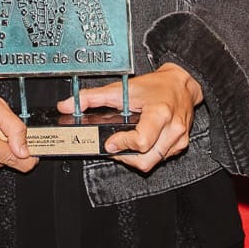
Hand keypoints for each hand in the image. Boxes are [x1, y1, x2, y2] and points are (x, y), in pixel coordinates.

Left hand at [59, 63, 203, 173]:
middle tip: (115, 145)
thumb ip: (92, 98)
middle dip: (125, 156)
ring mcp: (179, 139)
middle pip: (145, 159)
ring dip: (134, 157)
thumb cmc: (156, 86)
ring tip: (126, 143)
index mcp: (160, 113)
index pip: (141, 141)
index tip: (110, 141)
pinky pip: (160, 158)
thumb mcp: (123, 88)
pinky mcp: (181, 145)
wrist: (181, 84)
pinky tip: (139, 141)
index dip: (122, 144)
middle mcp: (173, 128)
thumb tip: (67, 106)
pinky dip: (146, 154)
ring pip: (152, 162)